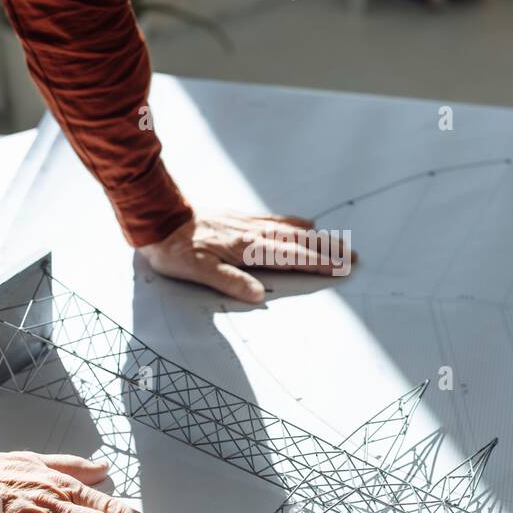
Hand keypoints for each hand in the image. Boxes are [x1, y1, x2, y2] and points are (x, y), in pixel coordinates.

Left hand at [139, 209, 354, 302]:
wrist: (159, 217)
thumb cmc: (175, 248)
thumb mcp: (198, 270)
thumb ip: (231, 282)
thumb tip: (258, 295)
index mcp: (247, 248)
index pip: (291, 258)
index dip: (318, 264)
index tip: (341, 269)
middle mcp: (253, 233)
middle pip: (299, 243)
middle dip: (328, 251)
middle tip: (352, 257)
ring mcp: (249, 224)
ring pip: (292, 231)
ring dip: (318, 238)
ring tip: (339, 243)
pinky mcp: (242, 219)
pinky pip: (277, 220)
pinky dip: (296, 223)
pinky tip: (306, 223)